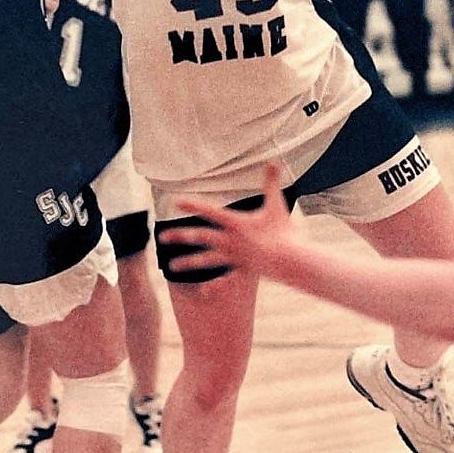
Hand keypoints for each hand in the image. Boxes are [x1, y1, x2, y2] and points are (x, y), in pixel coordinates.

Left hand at [160, 163, 296, 275]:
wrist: (291, 260)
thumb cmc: (283, 231)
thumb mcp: (276, 204)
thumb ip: (271, 182)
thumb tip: (273, 160)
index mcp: (236, 224)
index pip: (210, 212)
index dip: (193, 206)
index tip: (176, 202)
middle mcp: (230, 242)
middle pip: (201, 238)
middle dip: (181, 237)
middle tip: (163, 238)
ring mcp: (235, 258)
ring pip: (207, 260)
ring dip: (190, 263)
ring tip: (173, 267)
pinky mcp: (243, 271)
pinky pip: (225, 280)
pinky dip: (215, 286)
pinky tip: (203, 292)